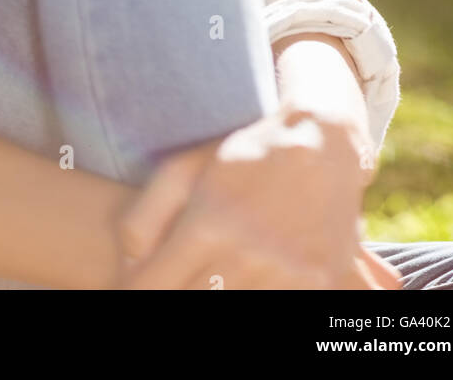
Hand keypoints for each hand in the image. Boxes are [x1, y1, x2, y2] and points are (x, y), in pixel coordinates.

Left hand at [111, 105, 403, 289]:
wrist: (323, 142)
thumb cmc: (242, 155)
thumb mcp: (181, 169)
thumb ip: (142, 220)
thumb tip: (129, 272)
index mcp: (210, 224)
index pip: (152, 288)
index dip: (135, 291)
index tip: (138, 284)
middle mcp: (249, 254)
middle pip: (190, 304)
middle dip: (175, 294)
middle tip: (176, 277)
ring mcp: (289, 273)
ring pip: (235, 310)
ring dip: (217, 297)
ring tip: (212, 277)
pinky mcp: (321, 284)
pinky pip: (279, 310)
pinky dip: (256, 297)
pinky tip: (248, 281)